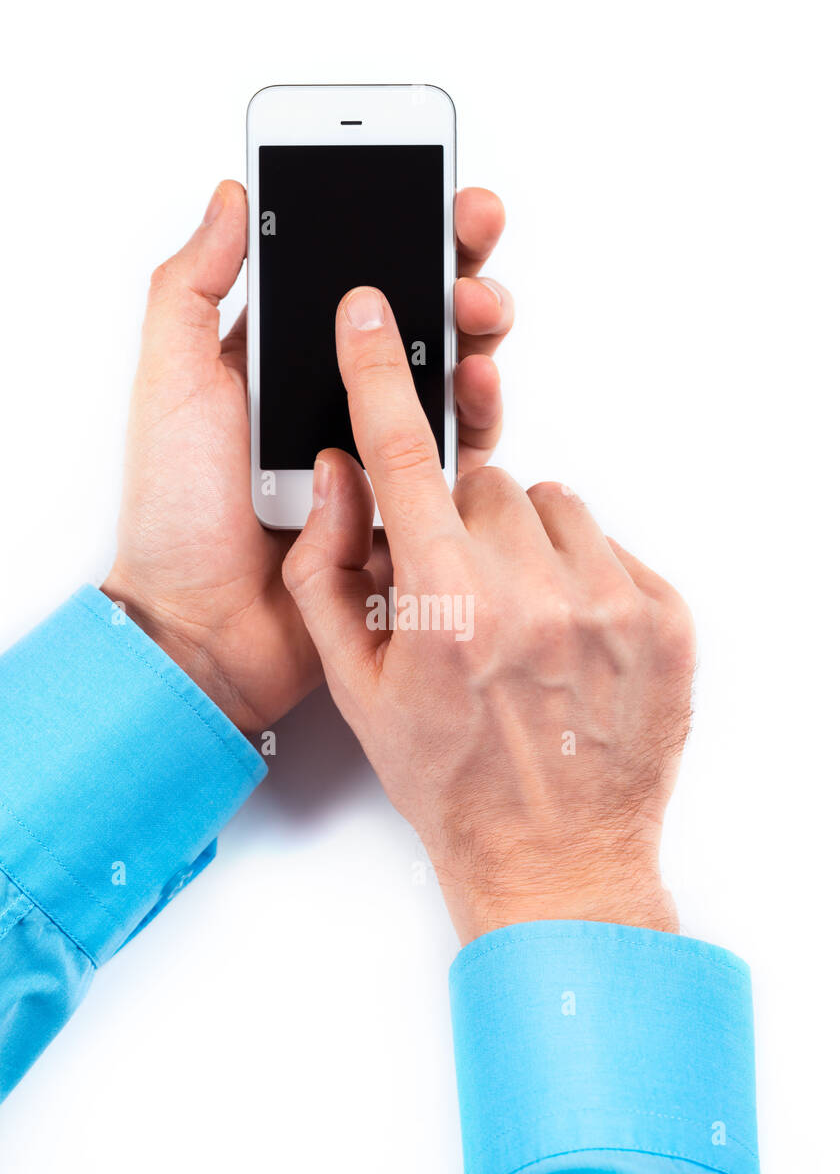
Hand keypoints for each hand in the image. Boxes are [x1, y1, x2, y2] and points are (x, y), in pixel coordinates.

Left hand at [103, 181, 512, 731]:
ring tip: (476, 323)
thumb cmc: (179, 513)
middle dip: (457, 275)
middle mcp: (338, 402)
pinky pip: (463, 460)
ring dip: (476, 342)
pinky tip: (475, 395)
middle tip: (472, 250)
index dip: (399, 231)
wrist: (205, 628)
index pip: (353, 280)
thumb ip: (194, 287)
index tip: (436, 192)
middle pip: (419, 324)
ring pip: (451, 383)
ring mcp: (380, 456)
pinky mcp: (413, 510)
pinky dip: (478, 423)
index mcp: (286, 361)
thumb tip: (231, 196)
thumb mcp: (171, 381)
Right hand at [282, 289, 695, 943]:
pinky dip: (580, 571)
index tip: (372, 316)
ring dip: (523, 542)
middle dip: (459, 523)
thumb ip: (330, 574)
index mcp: (446, 611)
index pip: (403, 460)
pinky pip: (609, 542)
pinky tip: (566, 634)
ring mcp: (609, 605)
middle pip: (484, 483)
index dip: (379, 379)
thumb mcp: (358, 689)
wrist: (554, 857)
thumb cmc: (454, 784)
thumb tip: (339, 480)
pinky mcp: (665, 618)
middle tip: (458, 592)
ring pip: (550, 504)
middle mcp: (533, 598)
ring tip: (518, 616)